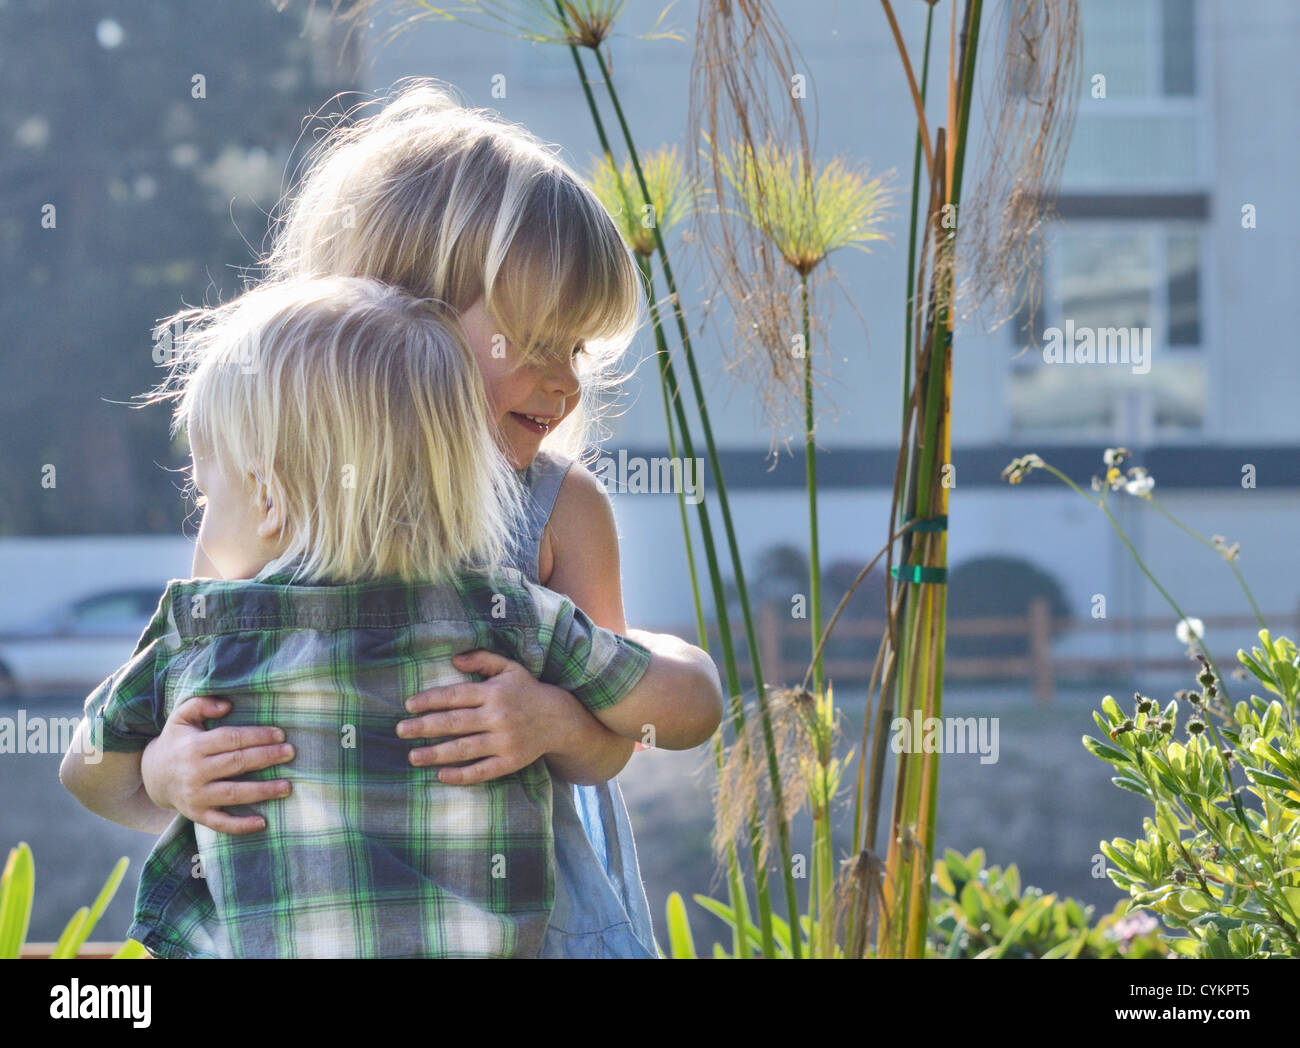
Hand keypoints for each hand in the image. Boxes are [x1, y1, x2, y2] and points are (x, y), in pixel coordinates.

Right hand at [141, 696, 294, 834]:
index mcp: (194, 746)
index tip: (280, 734)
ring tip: (287, 787)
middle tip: (291, 753)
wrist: (153, 776)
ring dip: (263, 791)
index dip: (256, 736)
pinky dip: (241, 826)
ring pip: (234, 794)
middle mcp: (194, 772)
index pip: (231, 739)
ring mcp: (196, 796)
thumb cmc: (178, 742)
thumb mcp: (181, 717)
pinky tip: (263, 822)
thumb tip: (227, 705)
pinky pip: (221, 823)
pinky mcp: (197, 815)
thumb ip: (200, 703)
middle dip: (266, 758)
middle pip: (236, 763)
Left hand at [397, 651, 564, 785]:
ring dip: (435, 754)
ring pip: (464, 749)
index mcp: (493, 692)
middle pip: (454, 723)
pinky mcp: (510, 761)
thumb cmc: (526, 691)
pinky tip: (441, 775)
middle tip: (400, 730)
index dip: (430, 700)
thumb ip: (482, 660)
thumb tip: (453, 660)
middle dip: (424, 727)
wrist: (559, 719)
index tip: (409, 705)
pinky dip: (461, 775)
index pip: (455, 696)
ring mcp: (504, 741)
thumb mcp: (508, 668)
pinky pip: (482, 771)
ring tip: (412, 756)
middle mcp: (498, 716)